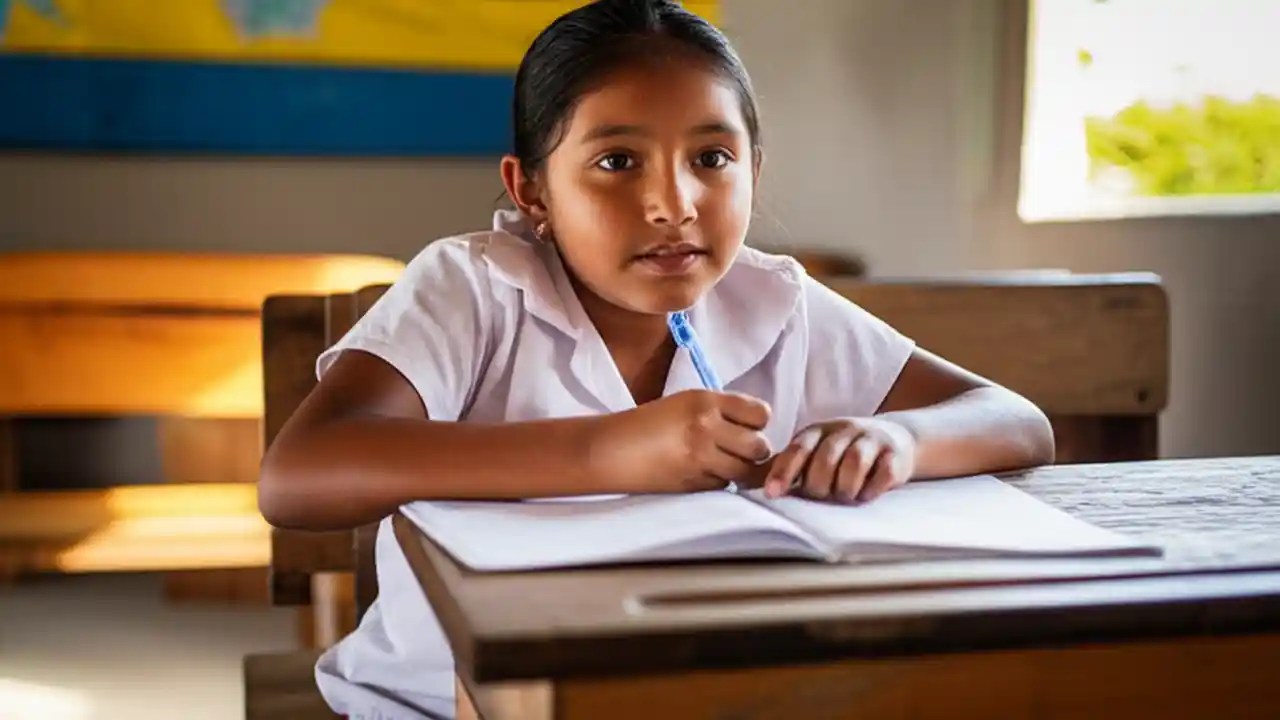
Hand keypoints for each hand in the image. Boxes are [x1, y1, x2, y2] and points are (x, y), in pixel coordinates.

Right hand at [590, 390, 772, 493]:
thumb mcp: (684, 402)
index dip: (757, 422)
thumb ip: (719, 410)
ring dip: (740, 470)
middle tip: (738, 449)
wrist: (610, 450)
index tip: (747, 426)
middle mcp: (706, 427)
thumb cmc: (645, 424)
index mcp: (704, 401)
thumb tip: (753, 426)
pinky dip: (719, 481)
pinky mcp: (693, 483)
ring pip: (746, 471)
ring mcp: (701, 458)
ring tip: (721, 462)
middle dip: (754, 451)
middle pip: (759, 446)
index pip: (760, 413)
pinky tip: (701, 472)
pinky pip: (723, 485)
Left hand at [763, 417, 916, 502]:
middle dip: (819, 486)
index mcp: (818, 431)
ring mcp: (871, 439)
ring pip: (854, 464)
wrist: (896, 439)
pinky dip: (871, 489)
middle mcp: (844, 430)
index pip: (797, 449)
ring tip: (844, 497)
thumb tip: (753, 488)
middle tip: (821, 496)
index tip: (772, 494)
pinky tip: (865, 495)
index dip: (783, 472)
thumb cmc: (843, 453)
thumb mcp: (815, 452)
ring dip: (845, 488)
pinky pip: (883, 474)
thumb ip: (789, 467)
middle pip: (825, 460)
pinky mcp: (895, 454)